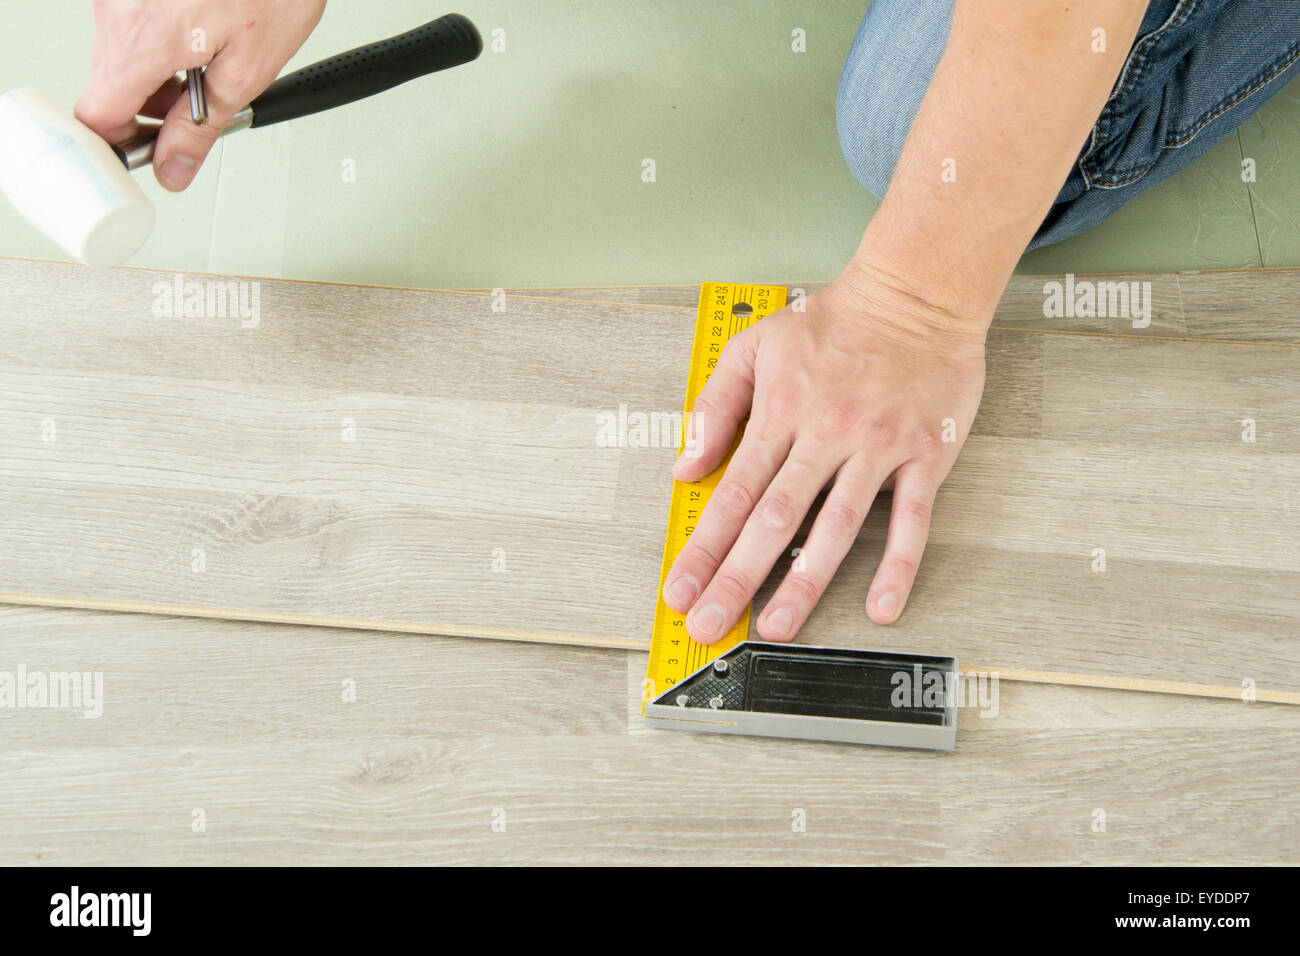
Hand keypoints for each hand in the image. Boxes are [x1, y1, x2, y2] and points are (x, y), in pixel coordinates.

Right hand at [76, 0, 325, 190]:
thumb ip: (202, 126)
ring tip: (214, 56)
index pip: (97, 116)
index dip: (122, 144)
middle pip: (111, 83)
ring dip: (161, 67)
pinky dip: (164, 33)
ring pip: (124, 49)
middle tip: (202, 104)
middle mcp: (116, 9)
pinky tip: (205, 25)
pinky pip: (135, 17)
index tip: (148, 152)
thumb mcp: (248, 70)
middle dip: (153, 104)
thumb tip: (174, 167)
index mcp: (141, 40)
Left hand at [662, 270, 986, 642]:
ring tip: (775, 627)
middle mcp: (825, 434)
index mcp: (780, 411)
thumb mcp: (756, 345)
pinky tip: (880, 606)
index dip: (703, 547)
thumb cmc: (836, 319)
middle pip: (773, 520)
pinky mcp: (924, 456)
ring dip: (803, 583)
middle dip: (736, 578)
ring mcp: (876, 447)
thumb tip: (686, 466)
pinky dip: (897, 566)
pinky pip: (911, 520)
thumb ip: (715, 405)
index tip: (681, 588)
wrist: (916, 291)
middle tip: (710, 624)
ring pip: (835, 527)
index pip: (732, 493)